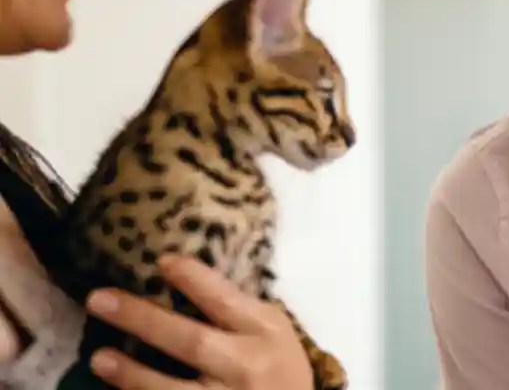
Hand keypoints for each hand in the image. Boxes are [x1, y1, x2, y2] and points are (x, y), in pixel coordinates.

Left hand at [85, 255, 312, 389]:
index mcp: (266, 332)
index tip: (162, 261)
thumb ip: (238, 314)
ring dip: (132, 374)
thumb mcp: (275, 334)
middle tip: (98, 299)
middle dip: (142, 320)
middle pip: (191, 341)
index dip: (193, 280)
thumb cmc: (280, 370)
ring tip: (99, 358)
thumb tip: (183, 282)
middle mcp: (247, 365)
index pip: (225, 300)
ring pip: (173, 389)